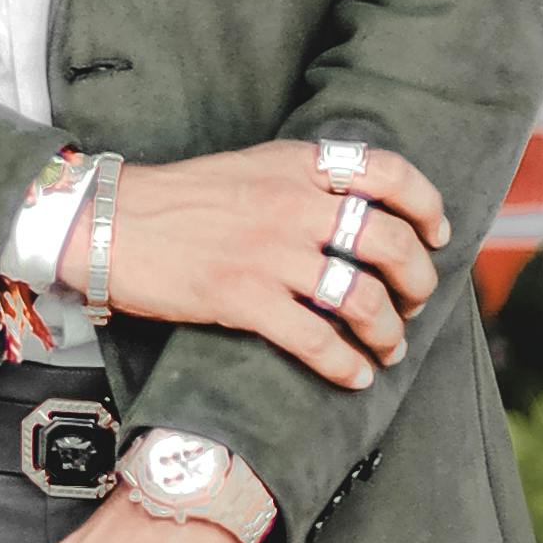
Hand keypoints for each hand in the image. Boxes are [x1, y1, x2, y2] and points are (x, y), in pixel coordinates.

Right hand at [103, 138, 448, 390]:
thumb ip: (300, 183)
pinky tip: (354, 376)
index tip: (434, 234)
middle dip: (417, 280)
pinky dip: (346, 364)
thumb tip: (354, 214)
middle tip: (414, 302)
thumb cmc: (176, 201)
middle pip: (390, 242)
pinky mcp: (244, 298)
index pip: (388, 172)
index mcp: (296, 167)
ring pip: (363, 298)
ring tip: (388, 346)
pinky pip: (317, 340)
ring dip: (387, 330)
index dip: (425, 205)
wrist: (108, 223)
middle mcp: (293, 205)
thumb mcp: (248, 169)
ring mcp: (270, 253)